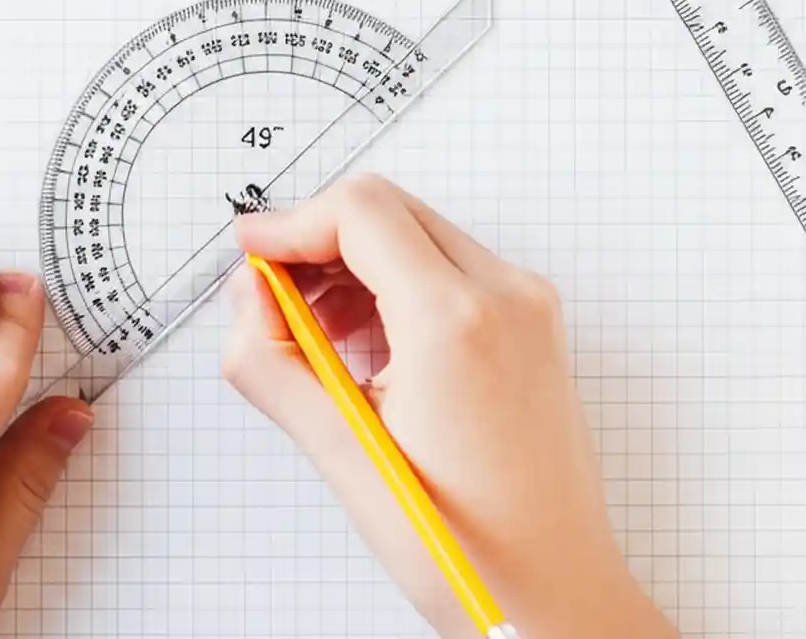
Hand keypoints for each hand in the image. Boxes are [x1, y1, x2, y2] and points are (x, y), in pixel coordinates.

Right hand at [223, 176, 674, 637]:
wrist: (558, 594)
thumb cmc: (469, 544)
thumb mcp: (343, 453)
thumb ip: (272, 362)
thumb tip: (247, 301)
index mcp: (456, 319)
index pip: (359, 211)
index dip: (288, 223)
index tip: (250, 254)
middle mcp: (506, 294)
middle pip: (389, 210)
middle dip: (317, 239)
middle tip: (270, 295)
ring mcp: (529, 307)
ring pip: (418, 234)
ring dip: (353, 262)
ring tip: (314, 331)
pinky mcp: (532, 326)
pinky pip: (449, 269)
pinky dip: (393, 284)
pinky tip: (364, 344)